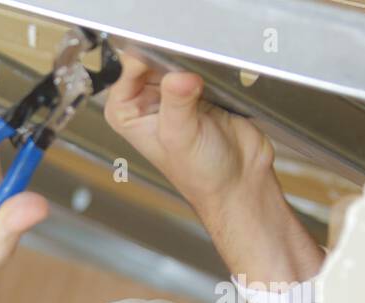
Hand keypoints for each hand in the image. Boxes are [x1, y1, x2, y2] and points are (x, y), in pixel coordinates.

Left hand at [104, 54, 322, 285]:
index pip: (125, 72)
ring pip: (177, 58)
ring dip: (192, 60)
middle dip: (170, 58)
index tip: (164, 60)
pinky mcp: (203, 88)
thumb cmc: (201, 175)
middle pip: (152, 59)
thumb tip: (179, 76)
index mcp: (128, 113)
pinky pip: (202, 63)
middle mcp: (147, 102)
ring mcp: (175, 93)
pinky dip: (210, 64)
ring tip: (204, 78)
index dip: (143, 61)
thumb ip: (177, 103)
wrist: (239, 183)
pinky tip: (216, 76)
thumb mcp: (180, 138)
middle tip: (188, 67)